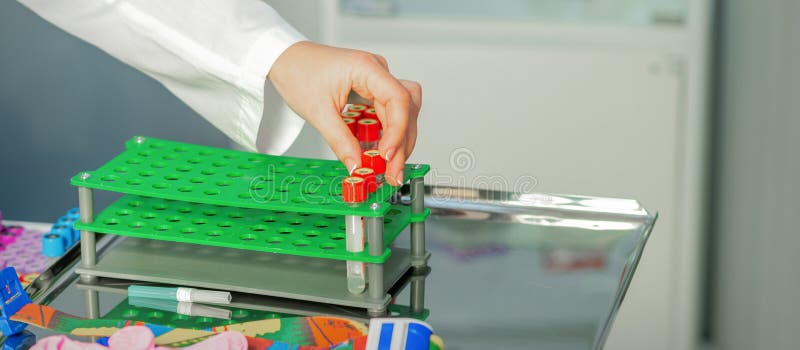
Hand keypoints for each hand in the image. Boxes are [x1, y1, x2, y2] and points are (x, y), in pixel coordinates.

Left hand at [268, 41, 420, 185]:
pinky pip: (389, 113)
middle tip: (393, 172)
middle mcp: (377, 71)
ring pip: (403, 112)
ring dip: (400, 140)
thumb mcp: (317, 112)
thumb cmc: (297, 72)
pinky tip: (382, 153)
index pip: (398, 99)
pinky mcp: (372, 90)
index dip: (398, 130)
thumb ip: (340, 141)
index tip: (387, 155)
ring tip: (390, 167)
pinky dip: (389, 134)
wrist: (284, 59)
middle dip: (402, 142)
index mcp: (366, 67)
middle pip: (406, 108)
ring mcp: (377, 80)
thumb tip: (357, 166)